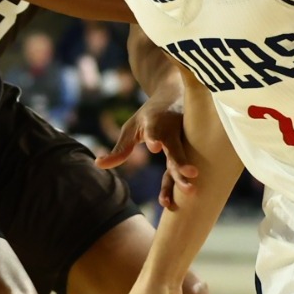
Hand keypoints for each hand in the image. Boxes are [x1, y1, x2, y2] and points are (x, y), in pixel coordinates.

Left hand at [96, 96, 198, 210]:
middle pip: (175, 151)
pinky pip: (190, 165)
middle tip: (188, 178)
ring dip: (185, 177)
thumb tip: (98, 164)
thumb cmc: (148, 116)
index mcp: (155, 124)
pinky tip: (188, 200)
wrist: (174, 94)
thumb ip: (119, 150)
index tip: (155, 146)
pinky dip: (187, 180)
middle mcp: (173, 131)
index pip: (154, 132)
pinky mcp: (195, 146)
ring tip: (191, 193)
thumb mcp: (131, 129)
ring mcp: (187, 139)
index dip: (154, 138)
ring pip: (185, 161)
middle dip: (180, 165)